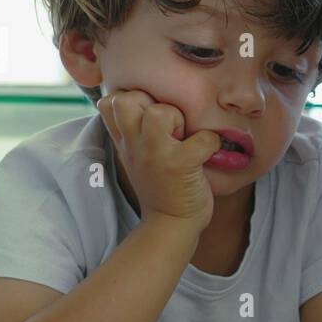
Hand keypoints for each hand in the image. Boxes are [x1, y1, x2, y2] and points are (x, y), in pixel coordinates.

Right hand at [97, 89, 221, 225]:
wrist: (171, 224)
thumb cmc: (160, 185)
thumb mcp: (136, 156)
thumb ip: (134, 129)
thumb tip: (146, 97)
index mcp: (124, 141)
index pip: (109, 102)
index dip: (131, 99)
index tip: (147, 116)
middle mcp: (135, 145)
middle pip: (128, 100)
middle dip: (152, 103)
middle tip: (167, 126)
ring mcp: (157, 155)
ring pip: (160, 112)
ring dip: (178, 118)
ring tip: (183, 137)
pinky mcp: (182, 166)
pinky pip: (204, 138)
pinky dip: (212, 142)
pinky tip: (207, 153)